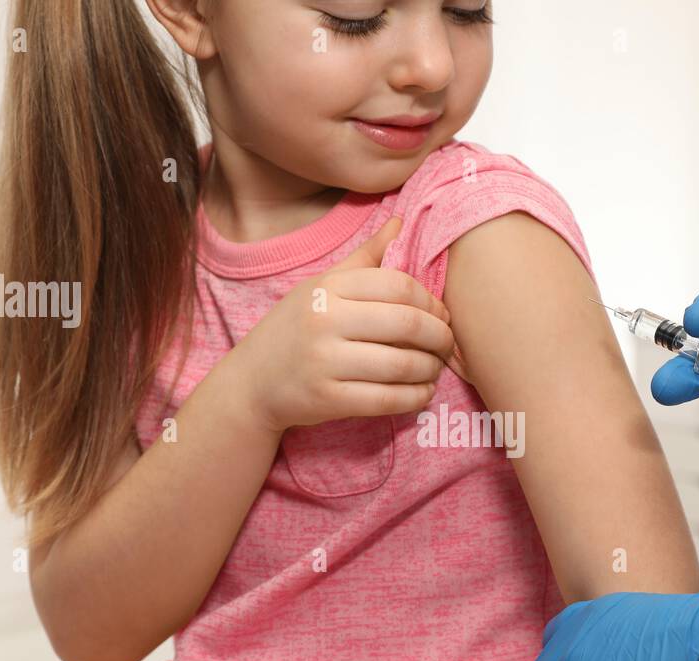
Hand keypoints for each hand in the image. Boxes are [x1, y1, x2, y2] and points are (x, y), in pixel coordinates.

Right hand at [240, 217, 455, 431]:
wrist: (251, 382)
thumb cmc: (294, 329)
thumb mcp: (321, 287)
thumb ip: (364, 258)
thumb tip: (401, 222)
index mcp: (328, 288)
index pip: (399, 286)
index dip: (431, 302)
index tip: (442, 315)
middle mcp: (325, 320)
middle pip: (408, 323)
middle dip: (440, 337)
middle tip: (448, 344)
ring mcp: (325, 361)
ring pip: (403, 365)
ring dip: (431, 369)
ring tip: (435, 368)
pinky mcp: (328, 399)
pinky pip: (388, 400)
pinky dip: (415, 397)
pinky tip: (422, 392)